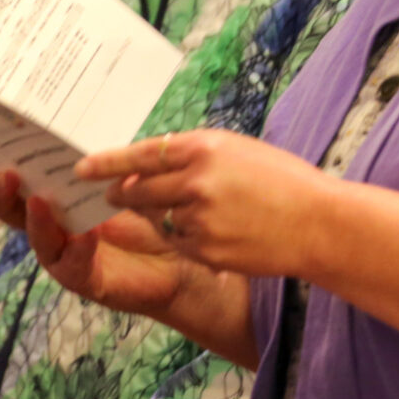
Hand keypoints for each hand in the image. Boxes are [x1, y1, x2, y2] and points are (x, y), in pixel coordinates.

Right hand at [0, 168, 206, 318]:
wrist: (184, 259)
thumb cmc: (153, 216)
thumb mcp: (127, 183)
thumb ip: (105, 167)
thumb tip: (87, 135)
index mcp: (62, 200)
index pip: (25, 184)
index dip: (9, 168)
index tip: (4, 149)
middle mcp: (58, 228)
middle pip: (17, 214)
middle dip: (4, 196)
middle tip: (6, 176)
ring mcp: (68, 256)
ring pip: (41, 241)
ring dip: (38, 221)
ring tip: (38, 201)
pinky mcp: (89, 281)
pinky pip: (75, 267)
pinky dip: (78, 250)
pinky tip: (85, 235)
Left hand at [76, 129, 339, 278]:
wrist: (317, 222)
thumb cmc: (283, 180)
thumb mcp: (239, 150)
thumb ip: (196, 154)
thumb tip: (154, 161)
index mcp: (203, 148)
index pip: (141, 155)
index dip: (107, 163)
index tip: (82, 168)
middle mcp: (194, 182)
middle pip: (138, 190)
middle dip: (123, 193)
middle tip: (116, 194)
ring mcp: (198, 219)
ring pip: (157, 219)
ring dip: (163, 216)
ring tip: (198, 211)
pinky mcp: (204, 250)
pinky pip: (179, 242)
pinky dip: (187, 238)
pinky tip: (217, 231)